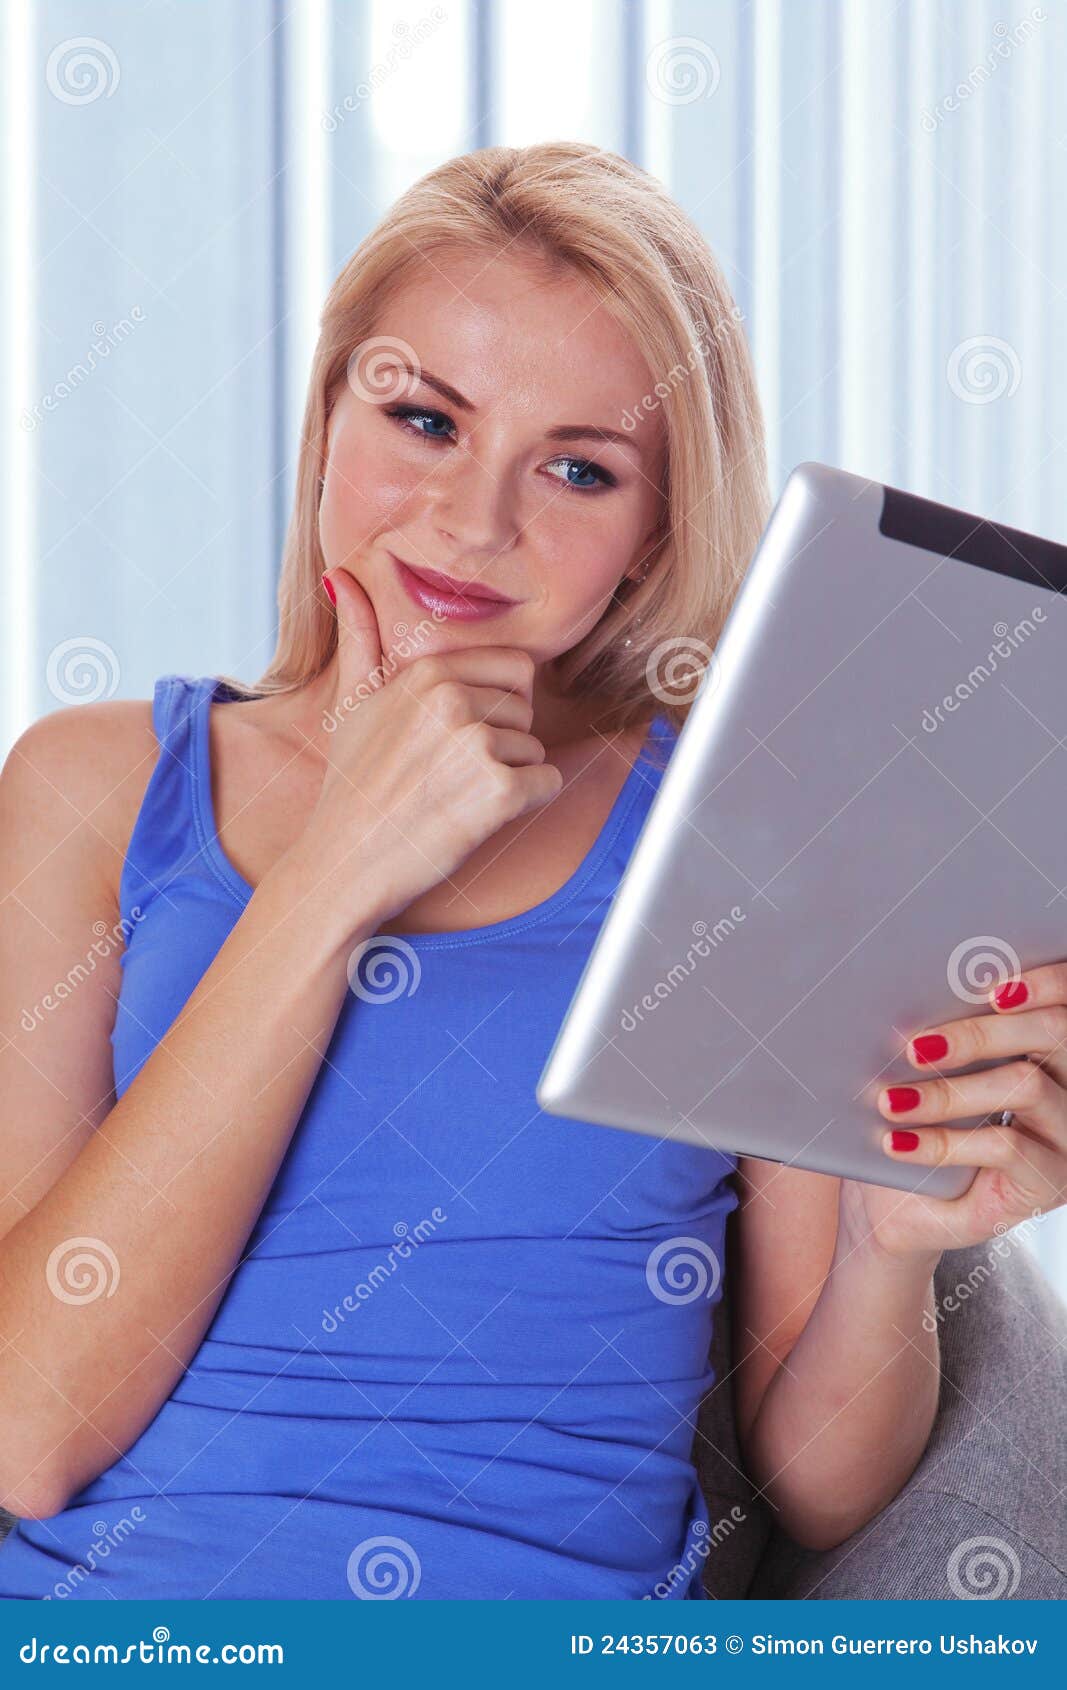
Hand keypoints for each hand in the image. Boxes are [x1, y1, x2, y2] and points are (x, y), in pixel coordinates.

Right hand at [300, 567, 562, 935]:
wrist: (343, 863)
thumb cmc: (352, 788)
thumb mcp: (351, 703)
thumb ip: (359, 637)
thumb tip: (340, 576)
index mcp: (426, 672)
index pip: (514, 668)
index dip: (493, 706)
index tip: (454, 738)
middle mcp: (452, 699)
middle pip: (526, 708)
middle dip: (502, 740)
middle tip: (451, 773)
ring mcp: (476, 744)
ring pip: (535, 748)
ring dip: (508, 777)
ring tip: (455, 796)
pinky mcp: (498, 792)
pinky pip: (547, 784)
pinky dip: (524, 805)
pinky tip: (477, 816)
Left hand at [837, 961, 1066, 1263]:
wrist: (897, 1205)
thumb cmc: (914, 1124)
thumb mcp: (928, 1073)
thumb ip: (944, 1031)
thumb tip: (918, 987)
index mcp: (1045, 1047)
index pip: (1065, 1002)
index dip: (1047, 983)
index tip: (992, 988)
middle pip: (1054, 1034)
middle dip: (982, 1033)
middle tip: (916, 1046)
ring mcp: (1066, 1136)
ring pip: (1028, 1085)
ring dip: (950, 1091)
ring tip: (891, 1100)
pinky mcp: (1049, 1182)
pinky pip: (1006, 1146)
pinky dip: (945, 1141)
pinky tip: (898, 1143)